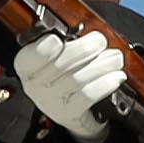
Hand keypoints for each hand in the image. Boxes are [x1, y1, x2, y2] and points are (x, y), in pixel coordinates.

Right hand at [15, 28, 133, 140]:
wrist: (72, 110)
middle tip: (100, 41)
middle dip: (83, 49)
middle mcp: (34, 85)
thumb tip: (91, 28)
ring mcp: (51, 102)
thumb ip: (68, 39)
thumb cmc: (66, 74)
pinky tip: (116, 77)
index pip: (29, 56)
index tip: (57, 39)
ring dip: (101, 65)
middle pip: (58, 65)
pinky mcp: (69, 114)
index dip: (42, 48)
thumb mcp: (59, 55)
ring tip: (115, 58)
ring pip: (77, 79)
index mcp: (27, 65)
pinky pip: (88, 96)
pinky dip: (105, 84)